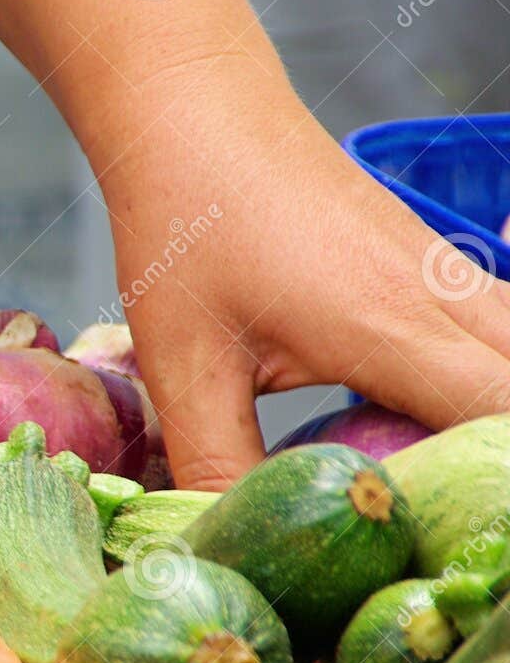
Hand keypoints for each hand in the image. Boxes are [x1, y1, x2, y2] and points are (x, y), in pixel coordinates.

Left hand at [100, 70, 509, 489]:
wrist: (195, 113)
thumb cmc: (185, 225)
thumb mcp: (186, 364)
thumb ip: (218, 464)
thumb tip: (234, 548)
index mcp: (393, 329)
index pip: (501, 423)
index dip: (493, 485)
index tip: (469, 531)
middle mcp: (446, 301)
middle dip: (497, 465)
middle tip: (451, 523)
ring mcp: (450, 278)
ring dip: (491, 423)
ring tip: (441, 482)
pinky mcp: (434, 269)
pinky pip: (499, 336)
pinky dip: (485, 386)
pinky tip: (426, 425)